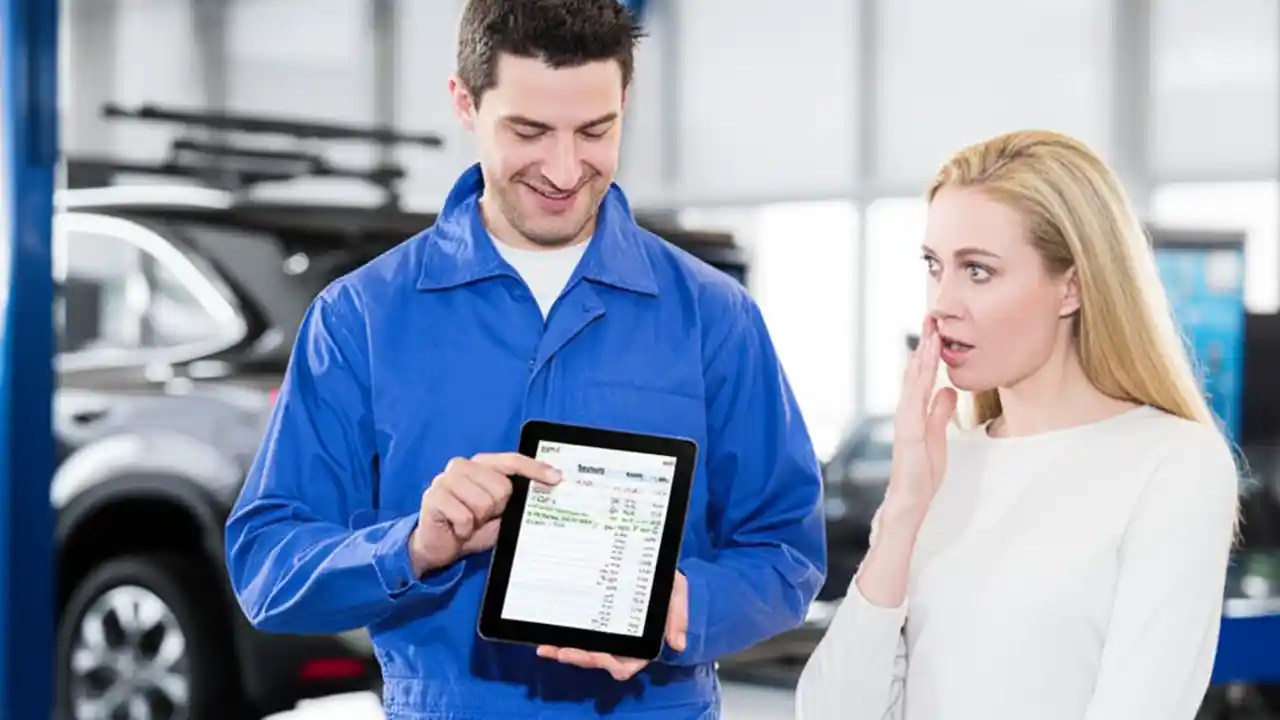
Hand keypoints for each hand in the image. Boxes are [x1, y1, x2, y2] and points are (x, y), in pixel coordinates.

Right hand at [409, 452, 561, 575]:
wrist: (439, 547)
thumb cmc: (472, 527)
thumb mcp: (499, 514)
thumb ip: (515, 500)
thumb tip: (544, 492)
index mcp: (481, 464)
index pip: (512, 461)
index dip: (535, 469)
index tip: (556, 478)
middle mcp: (462, 466)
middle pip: (501, 487)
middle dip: (497, 509)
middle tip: (483, 517)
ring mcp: (445, 479)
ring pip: (483, 502)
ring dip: (478, 521)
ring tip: (470, 522)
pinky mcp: (433, 497)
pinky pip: (464, 517)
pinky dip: (464, 530)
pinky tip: (457, 529)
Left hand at [536, 571, 688, 680]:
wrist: (654, 567)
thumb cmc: (666, 583)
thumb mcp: (676, 592)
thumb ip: (678, 616)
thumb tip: (677, 644)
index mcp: (643, 645)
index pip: (624, 665)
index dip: (607, 662)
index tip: (593, 653)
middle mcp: (624, 646)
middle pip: (598, 660)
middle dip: (578, 658)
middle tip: (557, 650)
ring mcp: (609, 637)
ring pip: (585, 652)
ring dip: (565, 651)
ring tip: (545, 647)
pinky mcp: (598, 626)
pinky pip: (580, 638)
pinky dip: (564, 639)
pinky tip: (548, 635)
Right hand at [888, 317, 956, 515]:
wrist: (911, 498)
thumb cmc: (922, 471)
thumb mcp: (938, 434)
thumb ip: (940, 411)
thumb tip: (948, 389)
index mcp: (915, 410)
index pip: (922, 374)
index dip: (929, 352)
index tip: (937, 330)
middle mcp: (907, 410)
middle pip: (915, 370)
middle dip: (924, 345)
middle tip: (931, 318)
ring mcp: (906, 419)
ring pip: (913, 380)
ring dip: (922, 356)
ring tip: (930, 333)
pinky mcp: (908, 430)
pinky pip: (914, 399)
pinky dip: (919, 379)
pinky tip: (924, 364)